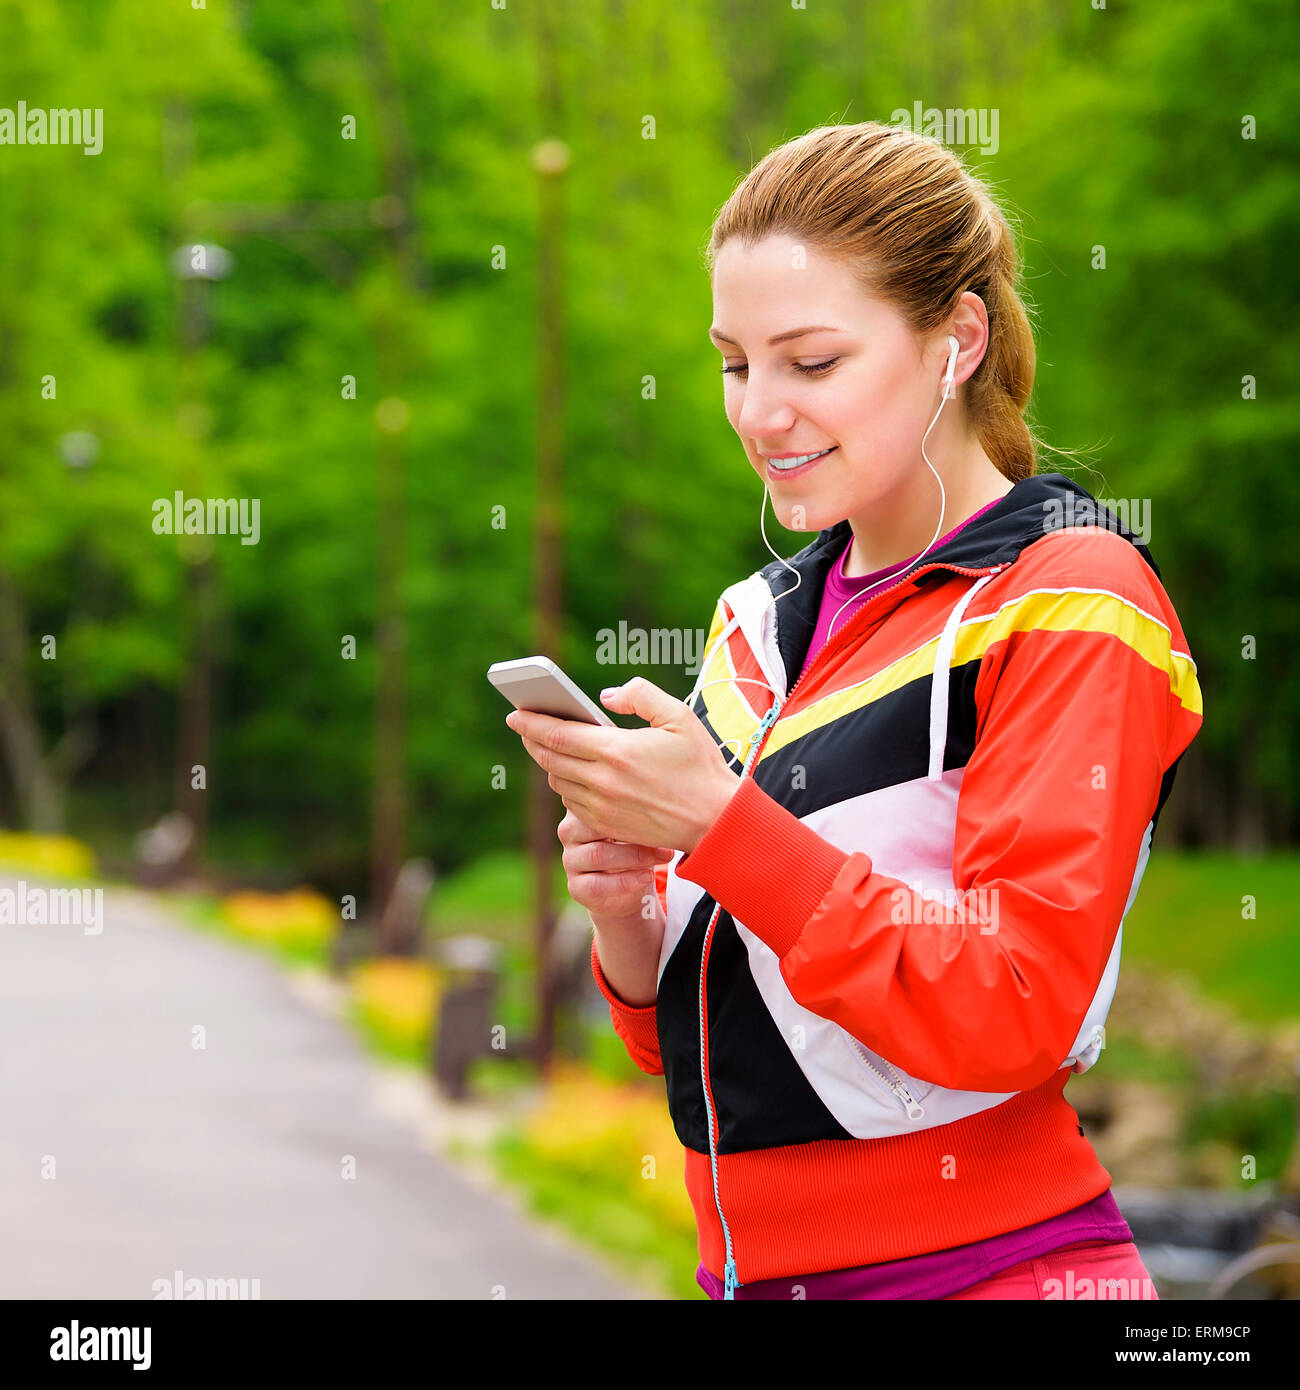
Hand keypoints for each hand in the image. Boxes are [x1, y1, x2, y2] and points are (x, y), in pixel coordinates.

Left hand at [504, 676, 739, 852]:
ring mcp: (602, 807)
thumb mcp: (679, 716)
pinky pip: (572, 803)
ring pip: (558, 782)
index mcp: (617, 750)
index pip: (558, 734)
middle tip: (524, 726)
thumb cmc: (700, 765)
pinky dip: (566, 785)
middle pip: (549, 759)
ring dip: (548, 763)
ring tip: (548, 747)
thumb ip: (640, 695)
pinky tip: (573, 773)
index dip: (531, 723)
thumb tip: (606, 697)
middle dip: (532, 740)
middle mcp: (603, 781)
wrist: (714, 821)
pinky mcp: (606, 826)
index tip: (515, 712)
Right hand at [557, 807, 673, 922]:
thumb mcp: (636, 825)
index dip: (630, 803)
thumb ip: (638, 810)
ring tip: (663, 857)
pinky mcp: (576, 887)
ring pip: (597, 854)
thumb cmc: (635, 845)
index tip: (660, 809)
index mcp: (583, 808)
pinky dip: (625, 881)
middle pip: (597, 825)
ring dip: (635, 856)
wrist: (629, 889)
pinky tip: (647, 877)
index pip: (598, 798)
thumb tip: (663, 800)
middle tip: (667, 835)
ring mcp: (570, 859)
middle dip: (636, 831)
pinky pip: (596, 884)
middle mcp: (570, 831)